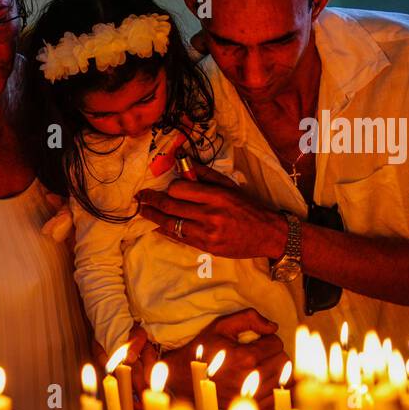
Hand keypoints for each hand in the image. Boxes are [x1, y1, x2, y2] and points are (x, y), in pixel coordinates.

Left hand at [136, 164, 286, 258]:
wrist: (268, 234)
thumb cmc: (248, 207)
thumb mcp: (230, 186)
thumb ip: (205, 175)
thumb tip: (182, 162)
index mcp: (216, 196)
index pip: (180, 189)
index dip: (170, 188)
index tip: (166, 187)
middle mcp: (210, 214)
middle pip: (171, 207)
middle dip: (151, 201)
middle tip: (140, 197)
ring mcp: (207, 233)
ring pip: (171, 224)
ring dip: (153, 217)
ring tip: (143, 211)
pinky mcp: (206, 247)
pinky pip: (179, 238)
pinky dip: (165, 231)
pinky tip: (157, 226)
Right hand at [159, 309, 288, 407]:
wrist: (183, 377)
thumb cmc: (202, 350)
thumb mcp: (221, 326)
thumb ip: (249, 318)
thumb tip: (273, 327)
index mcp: (245, 357)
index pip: (277, 343)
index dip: (268, 339)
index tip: (256, 341)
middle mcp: (252, 378)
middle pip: (283, 361)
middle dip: (274, 354)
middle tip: (259, 353)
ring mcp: (253, 395)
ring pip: (284, 379)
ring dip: (276, 370)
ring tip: (259, 366)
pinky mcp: (251, 406)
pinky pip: (279, 398)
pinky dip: (277, 389)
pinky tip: (266, 382)